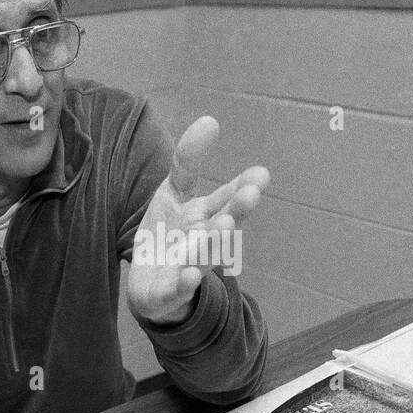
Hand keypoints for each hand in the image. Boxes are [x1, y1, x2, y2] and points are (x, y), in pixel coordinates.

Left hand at [127, 116, 269, 324]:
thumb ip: (188, 160)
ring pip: (203, 255)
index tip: (261, 174)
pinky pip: (179, 288)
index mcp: (207, 216)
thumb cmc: (169, 234)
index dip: (240, 187)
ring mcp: (189, 267)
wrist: (151, 285)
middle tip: (251, 193)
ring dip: (214, 242)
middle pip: (221, 225)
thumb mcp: (173, 193)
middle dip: (236, 210)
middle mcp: (203, 242)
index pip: (225, 199)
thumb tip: (211, 119)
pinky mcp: (170, 292)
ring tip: (225, 226)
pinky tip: (190, 274)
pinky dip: (186, 283)